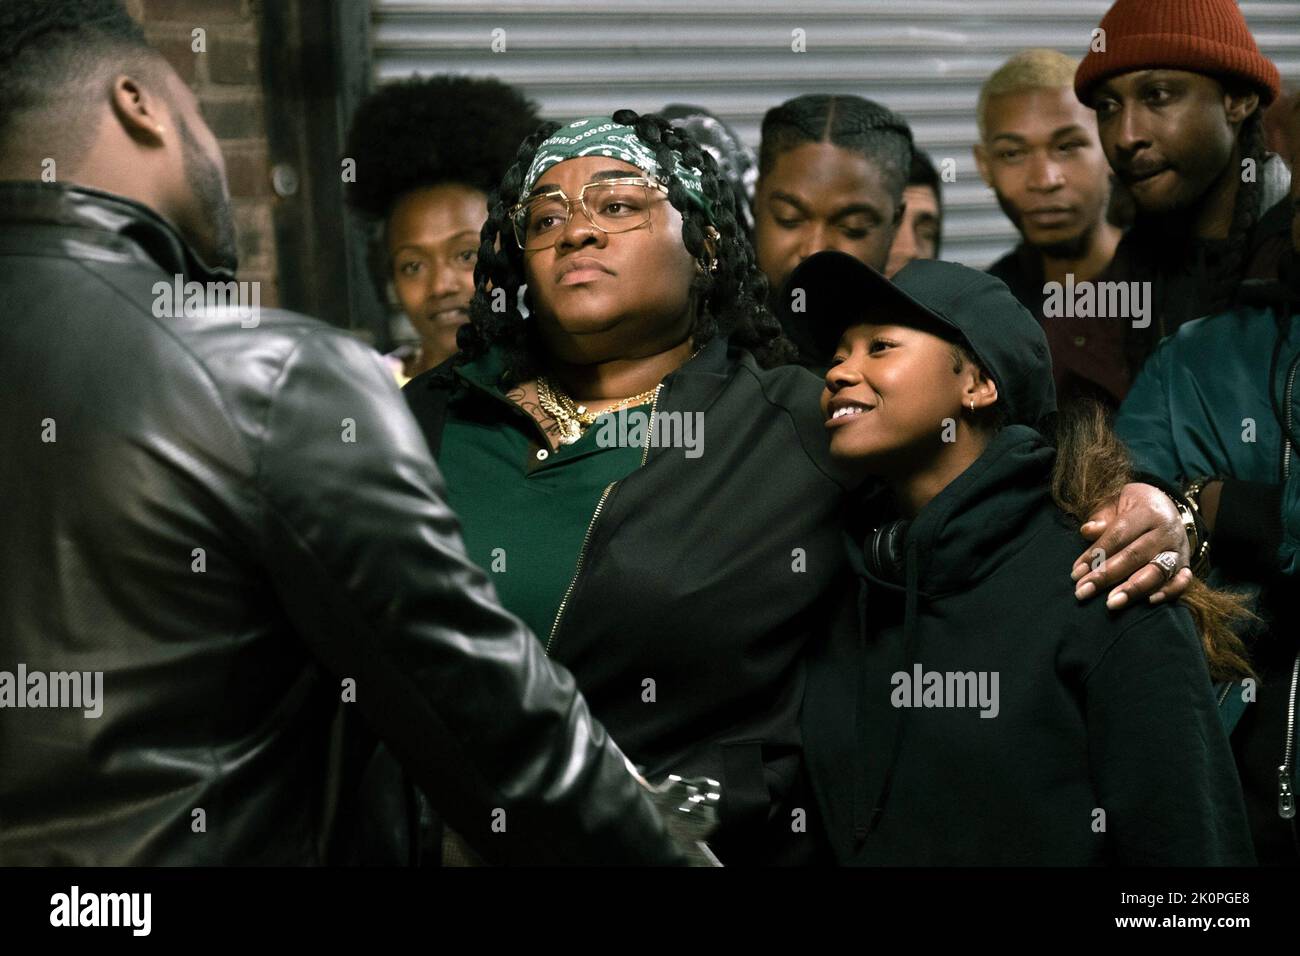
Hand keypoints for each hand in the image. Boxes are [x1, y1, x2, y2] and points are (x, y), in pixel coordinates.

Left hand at [1070, 482, 1192, 608]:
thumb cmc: (1132, 508)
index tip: (1076, 573)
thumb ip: (1102, 517)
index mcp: (1147, 511)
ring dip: (1133, 590)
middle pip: (1135, 555)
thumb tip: (1087, 531)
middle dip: (1107, 576)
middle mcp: (1166, 530)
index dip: (1096, 553)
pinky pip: (1182, 581)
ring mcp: (1178, 549)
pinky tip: (1149, 602)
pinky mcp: (1186, 564)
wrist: (1166, 504)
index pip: (1119, 534)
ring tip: (1111, 603)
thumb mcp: (1116, 503)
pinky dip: (1168, 592)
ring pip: (1158, 571)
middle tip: (1083, 591)